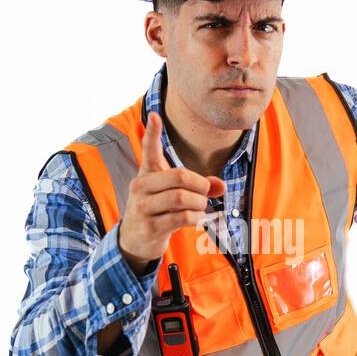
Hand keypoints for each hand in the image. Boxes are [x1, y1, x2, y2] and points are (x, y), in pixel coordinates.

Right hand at [118, 111, 226, 272]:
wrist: (134, 240)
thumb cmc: (157, 210)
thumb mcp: (174, 194)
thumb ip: (199, 187)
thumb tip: (222, 186)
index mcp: (146, 174)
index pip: (149, 150)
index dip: (152, 132)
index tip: (154, 115)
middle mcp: (141, 187)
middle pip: (178, 177)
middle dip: (200, 185)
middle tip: (205, 192)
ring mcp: (143, 207)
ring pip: (181, 198)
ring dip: (199, 203)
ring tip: (201, 207)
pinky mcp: (150, 227)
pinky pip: (182, 217)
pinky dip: (196, 218)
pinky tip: (196, 219)